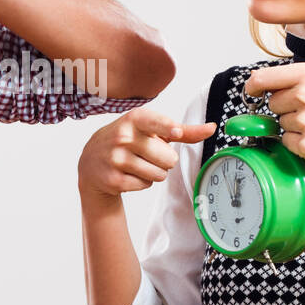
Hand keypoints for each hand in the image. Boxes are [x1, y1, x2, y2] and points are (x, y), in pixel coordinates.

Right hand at [78, 107, 216, 204]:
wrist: (92, 160)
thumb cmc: (129, 141)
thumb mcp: (152, 130)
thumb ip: (184, 131)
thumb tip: (212, 128)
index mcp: (135, 119)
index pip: (155, 122)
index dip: (168, 128)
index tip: (176, 132)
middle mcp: (124, 136)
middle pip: (168, 159)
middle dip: (164, 161)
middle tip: (148, 155)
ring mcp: (116, 158)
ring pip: (158, 174)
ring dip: (154, 173)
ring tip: (138, 164)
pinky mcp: (113, 179)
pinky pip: (145, 185)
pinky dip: (142, 182)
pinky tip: (129, 173)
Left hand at [244, 63, 304, 173]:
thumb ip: (291, 78)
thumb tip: (255, 79)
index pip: (262, 78)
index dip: (252, 86)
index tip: (252, 91)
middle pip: (272, 103)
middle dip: (285, 108)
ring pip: (280, 123)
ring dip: (294, 126)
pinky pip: (286, 142)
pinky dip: (298, 143)